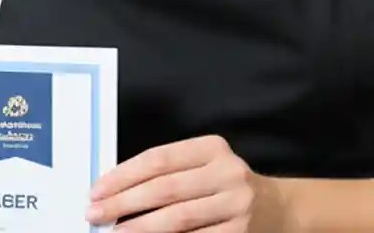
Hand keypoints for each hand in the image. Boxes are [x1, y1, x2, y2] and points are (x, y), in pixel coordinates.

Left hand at [85, 135, 258, 231]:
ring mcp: (237, 205)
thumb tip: (114, 191)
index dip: (123, 176)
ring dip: (140, 228)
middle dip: (123, 203)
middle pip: (164, 189)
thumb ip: (166, 173)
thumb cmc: (224, 186)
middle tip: (95, 214)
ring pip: (178, 218)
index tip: (96, 190)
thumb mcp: (203, 166)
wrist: (279, 209)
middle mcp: (228, 172)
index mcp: (212, 148)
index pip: (158, 159)